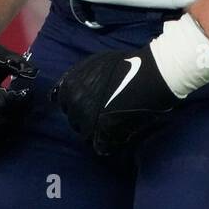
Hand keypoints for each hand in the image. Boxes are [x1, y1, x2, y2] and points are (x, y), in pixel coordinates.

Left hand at [51, 43, 180, 156]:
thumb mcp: (93, 63)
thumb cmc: (123, 66)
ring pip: (84, 133)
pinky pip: (98, 145)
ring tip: (110, 124)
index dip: (77, 103)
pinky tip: (116, 134)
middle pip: (73, 119)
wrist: (148, 77)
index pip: (63, 103)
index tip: (90, 103)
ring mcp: (87, 122)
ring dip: (95, 130)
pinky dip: (105, 142)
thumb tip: (60, 91)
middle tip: (102, 113)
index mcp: (69, 88)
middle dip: (84, 118)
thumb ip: (76, 77)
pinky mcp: (102, 135)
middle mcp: (74, 106)